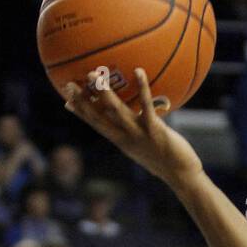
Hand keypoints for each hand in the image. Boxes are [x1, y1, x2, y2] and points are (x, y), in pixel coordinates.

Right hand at [63, 68, 203, 189]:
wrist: (180, 175)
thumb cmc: (164, 159)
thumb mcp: (143, 146)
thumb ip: (133, 133)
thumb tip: (131, 119)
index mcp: (120, 140)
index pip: (95, 123)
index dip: (80, 111)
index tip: (66, 97)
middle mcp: (125, 137)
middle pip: (99, 117)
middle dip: (83, 101)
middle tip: (70, 83)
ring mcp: (138, 133)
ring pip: (117, 111)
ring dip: (104, 92)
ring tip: (94, 74)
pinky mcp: (154, 130)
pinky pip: (146, 105)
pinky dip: (142, 88)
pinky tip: (138, 71)